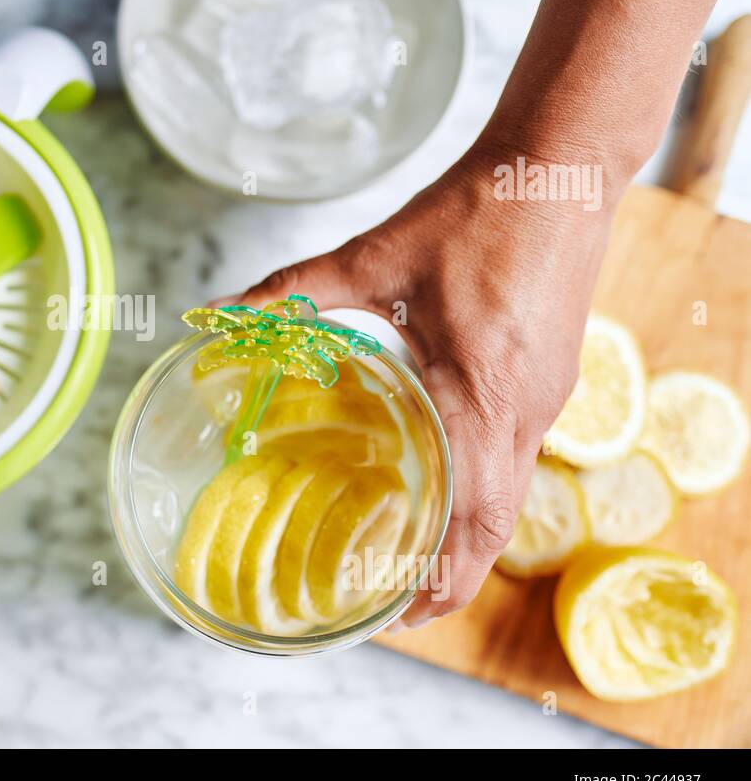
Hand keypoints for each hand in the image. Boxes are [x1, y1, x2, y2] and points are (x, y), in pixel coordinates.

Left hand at [221, 145, 618, 626]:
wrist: (562, 167)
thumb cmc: (473, 213)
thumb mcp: (373, 256)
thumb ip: (294, 290)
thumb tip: (217, 311)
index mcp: (484, 396)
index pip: (470, 520)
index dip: (438, 579)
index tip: (395, 613)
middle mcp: (525, 413)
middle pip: (496, 527)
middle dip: (450, 578)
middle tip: (394, 608)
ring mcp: (548, 399)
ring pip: (512, 498)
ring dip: (468, 540)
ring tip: (414, 562)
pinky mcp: (552, 379)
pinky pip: (520, 459)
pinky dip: (483, 493)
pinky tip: (443, 484)